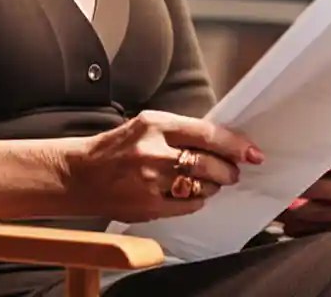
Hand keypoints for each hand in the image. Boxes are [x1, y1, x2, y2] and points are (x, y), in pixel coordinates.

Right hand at [63, 110, 263, 222]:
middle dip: (228, 170)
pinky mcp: (148, 206)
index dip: (235, 144)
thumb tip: (221, 142)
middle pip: (210, 164)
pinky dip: (197, 200)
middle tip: (232, 171)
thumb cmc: (114, 148)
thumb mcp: (144, 126)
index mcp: (154, 124)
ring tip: (210, 182)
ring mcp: (151, 181)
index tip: (252, 152)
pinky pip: (189, 206)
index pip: (207, 134)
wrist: (78, 175)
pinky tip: (190, 194)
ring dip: (214, 186)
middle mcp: (153, 152)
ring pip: (203, 187)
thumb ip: (180, 132)